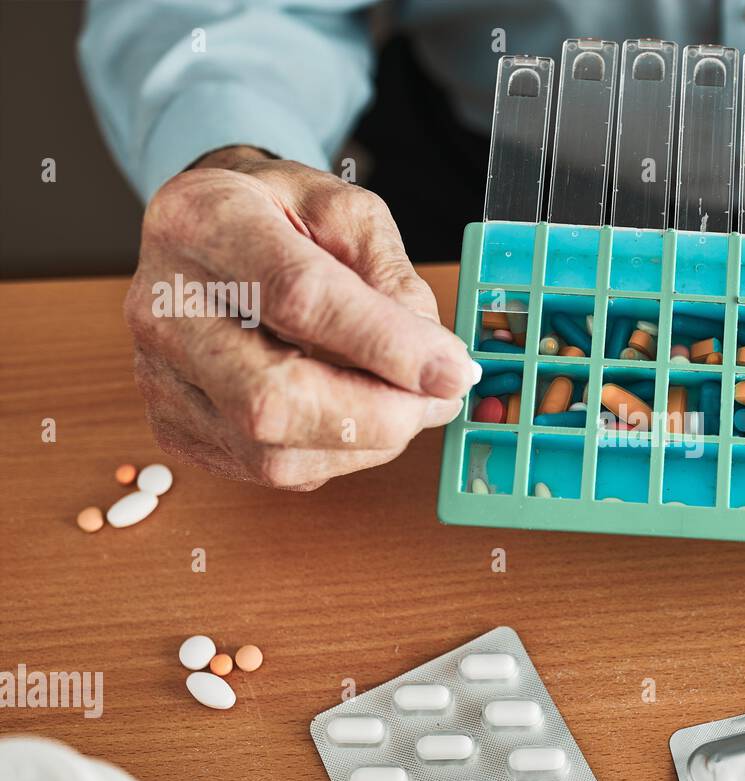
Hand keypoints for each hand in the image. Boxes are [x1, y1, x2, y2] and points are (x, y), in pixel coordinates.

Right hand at [125, 146, 479, 489]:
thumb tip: (434, 363)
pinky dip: (335, 454)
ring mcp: (159, 376)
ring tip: (404, 404)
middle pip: (271, 397)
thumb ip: (394, 279)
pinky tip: (354, 415)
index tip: (452, 370)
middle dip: (377, 415)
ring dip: (365, 443)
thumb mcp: (346, 212)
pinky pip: (270, 469)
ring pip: (272, 451)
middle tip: (438, 400)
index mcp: (203, 224)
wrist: (206, 234)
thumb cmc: (280, 219)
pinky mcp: (174, 427)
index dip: (387, 345)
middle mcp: (163, 306)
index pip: (299, 297)